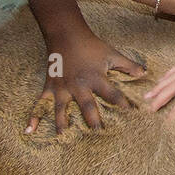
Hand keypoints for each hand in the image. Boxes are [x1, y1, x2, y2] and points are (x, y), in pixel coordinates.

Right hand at [26, 28, 145, 134]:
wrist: (66, 35)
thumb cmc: (91, 46)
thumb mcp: (112, 54)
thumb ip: (128, 65)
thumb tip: (144, 74)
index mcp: (96, 78)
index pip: (112, 95)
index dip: (123, 105)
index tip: (131, 118)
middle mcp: (78, 86)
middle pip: (87, 107)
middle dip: (93, 122)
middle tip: (99, 137)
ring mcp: (62, 88)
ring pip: (62, 110)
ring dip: (63, 125)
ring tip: (65, 140)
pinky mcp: (49, 87)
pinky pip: (40, 104)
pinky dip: (34, 117)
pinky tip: (29, 130)